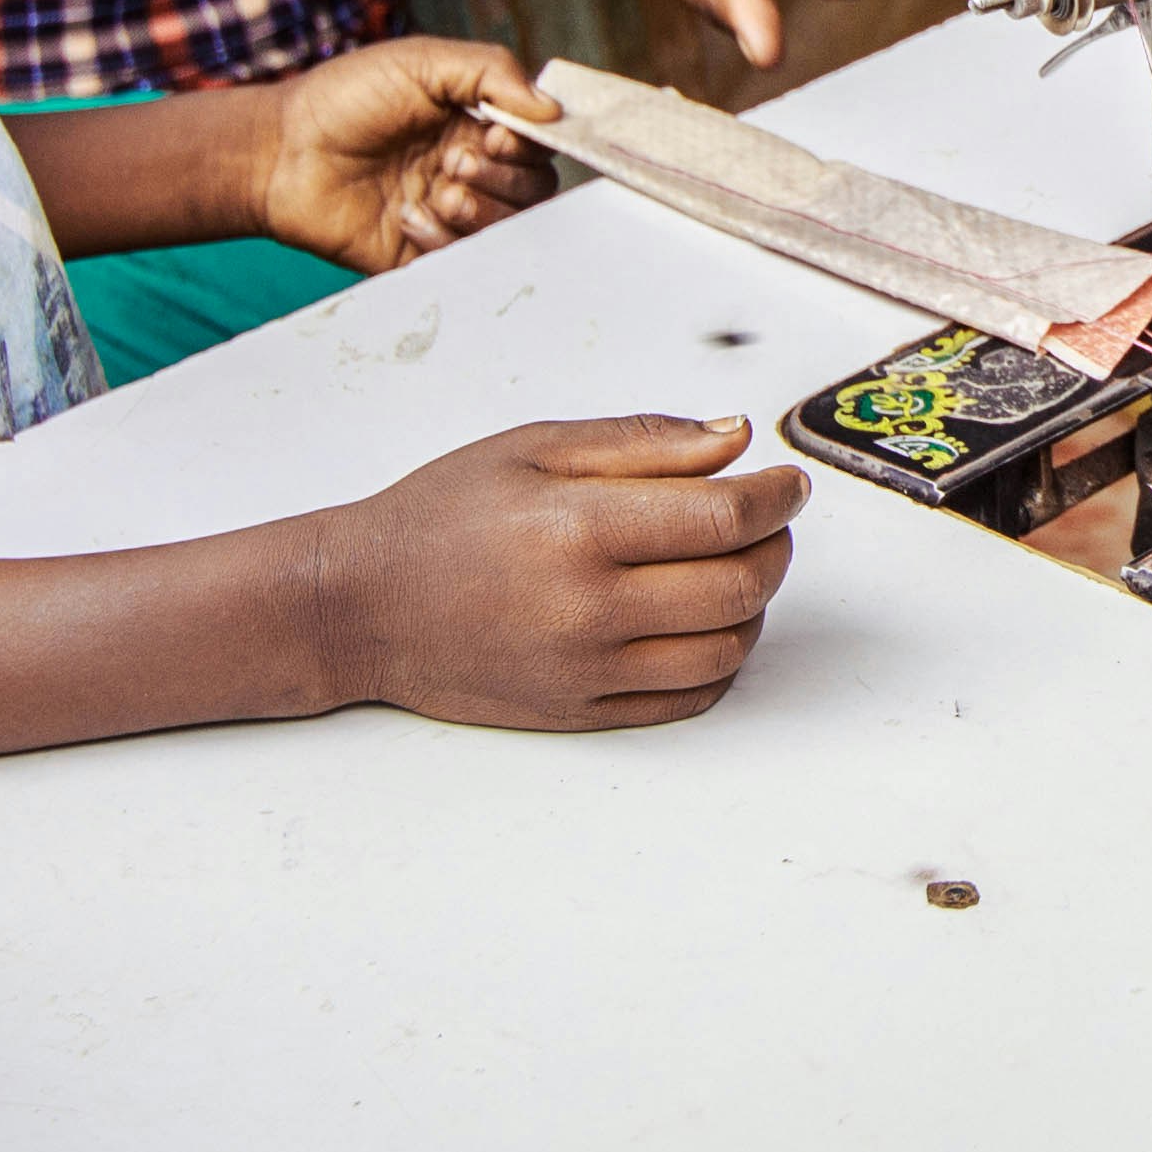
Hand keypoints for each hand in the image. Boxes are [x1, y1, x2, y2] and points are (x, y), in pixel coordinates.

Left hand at [250, 41, 561, 270]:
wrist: (279, 153)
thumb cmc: (344, 99)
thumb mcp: (422, 62)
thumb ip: (493, 72)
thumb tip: (552, 109)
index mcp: (474, 121)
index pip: (536, 142)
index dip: (529, 146)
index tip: (497, 137)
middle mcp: (468, 166)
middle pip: (534, 188)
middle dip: (503, 179)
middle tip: (454, 164)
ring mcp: (448, 210)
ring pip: (508, 227)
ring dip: (481, 211)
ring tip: (438, 193)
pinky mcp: (423, 252)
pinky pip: (464, 259)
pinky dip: (444, 239)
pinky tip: (406, 217)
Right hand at [318, 414, 800, 728]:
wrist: (361, 605)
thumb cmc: (441, 517)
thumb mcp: (534, 449)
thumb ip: (642, 441)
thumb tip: (736, 438)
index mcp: (578, 529)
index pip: (725, 516)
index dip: (777, 495)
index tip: (790, 481)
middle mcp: (589, 609)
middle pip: (740, 587)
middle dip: (776, 546)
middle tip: (770, 520)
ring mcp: (588, 671)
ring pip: (726, 649)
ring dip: (755, 606)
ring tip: (735, 567)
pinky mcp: (582, 714)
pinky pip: (689, 698)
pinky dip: (720, 659)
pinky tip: (703, 621)